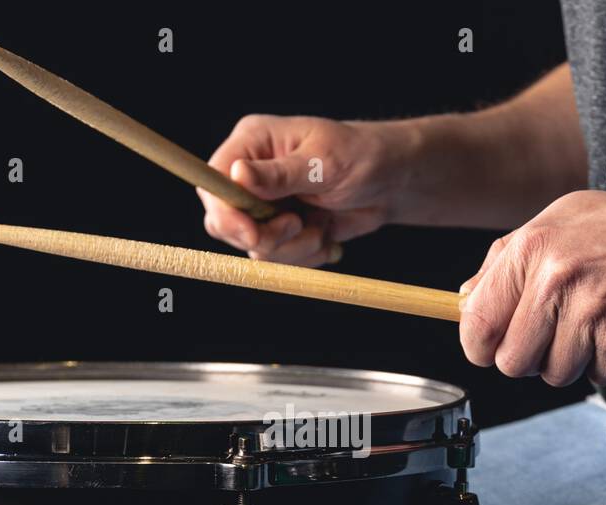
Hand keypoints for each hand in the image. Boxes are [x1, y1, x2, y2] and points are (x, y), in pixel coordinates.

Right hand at [199, 115, 410, 265]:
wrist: (392, 184)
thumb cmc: (363, 157)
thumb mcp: (324, 162)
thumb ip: (279, 174)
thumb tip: (237, 174)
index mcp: (253, 143)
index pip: (213, 182)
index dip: (225, 213)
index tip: (252, 233)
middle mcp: (251, 175)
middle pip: (224, 222)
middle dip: (264, 236)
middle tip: (299, 225)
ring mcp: (264, 205)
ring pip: (253, 247)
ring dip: (292, 248)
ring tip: (321, 228)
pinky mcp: (280, 230)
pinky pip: (277, 259)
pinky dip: (304, 257)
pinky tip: (326, 237)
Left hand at [458, 188, 605, 385]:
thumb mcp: (559, 221)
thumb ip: (506, 260)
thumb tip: (464, 301)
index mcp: (531, 248)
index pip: (476, 323)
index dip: (480, 344)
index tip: (494, 344)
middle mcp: (557, 281)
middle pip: (511, 363)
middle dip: (528, 358)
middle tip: (554, 334)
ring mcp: (592, 315)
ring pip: (553, 375)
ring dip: (572, 360)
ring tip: (596, 322)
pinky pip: (596, 377)